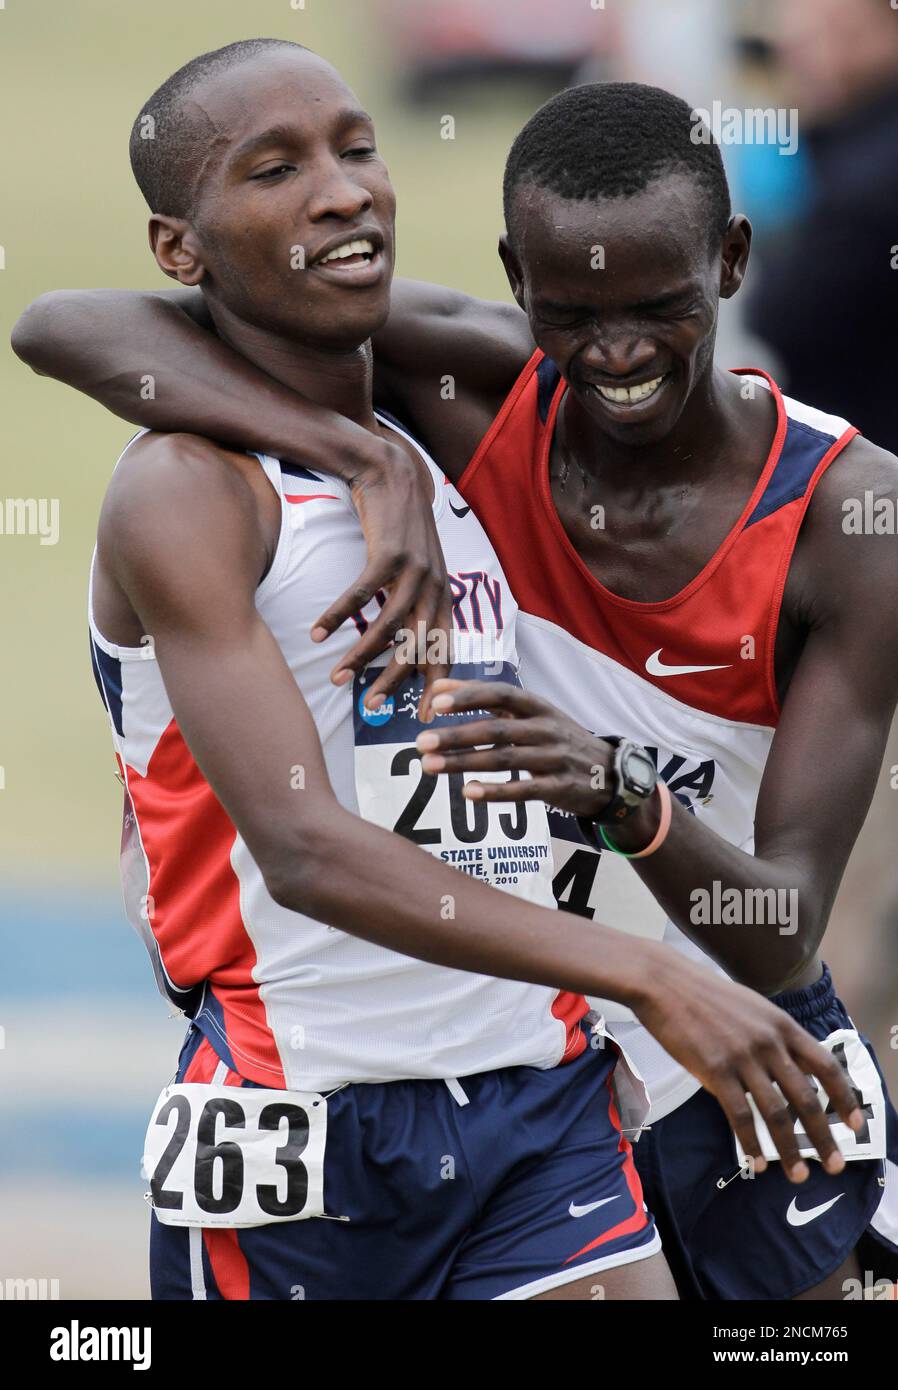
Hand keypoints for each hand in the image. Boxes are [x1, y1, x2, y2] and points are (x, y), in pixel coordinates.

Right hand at [310, 438, 452, 720]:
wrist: (392, 473)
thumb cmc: (399, 526)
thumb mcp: (416, 568)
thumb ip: (414, 602)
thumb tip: (401, 640)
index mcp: (443, 595)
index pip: (445, 650)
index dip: (437, 686)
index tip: (425, 719)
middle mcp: (435, 586)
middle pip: (418, 646)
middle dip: (394, 681)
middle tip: (372, 708)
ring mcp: (415, 570)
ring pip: (389, 626)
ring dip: (361, 654)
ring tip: (337, 676)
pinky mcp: (389, 553)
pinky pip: (362, 594)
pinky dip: (339, 615)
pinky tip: (318, 632)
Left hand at [416, 678, 613, 813]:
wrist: (611, 774)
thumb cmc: (558, 739)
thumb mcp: (531, 714)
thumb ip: (486, 701)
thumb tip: (438, 687)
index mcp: (538, 706)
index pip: (501, 694)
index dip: (469, 696)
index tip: (436, 701)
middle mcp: (547, 728)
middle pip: (496, 730)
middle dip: (456, 736)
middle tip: (421, 742)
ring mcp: (555, 758)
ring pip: (505, 759)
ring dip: (464, 763)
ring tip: (429, 767)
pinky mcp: (559, 788)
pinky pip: (524, 790)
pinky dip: (496, 792)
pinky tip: (468, 793)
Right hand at [631, 949, 864, 1182]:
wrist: (664, 983)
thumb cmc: (705, 995)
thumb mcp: (753, 1008)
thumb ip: (776, 1037)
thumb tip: (793, 1070)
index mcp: (782, 1025)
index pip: (826, 1065)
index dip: (845, 1098)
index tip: (855, 1124)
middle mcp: (769, 1042)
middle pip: (807, 1098)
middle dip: (824, 1137)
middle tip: (835, 1164)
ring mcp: (742, 1057)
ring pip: (777, 1114)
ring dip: (790, 1150)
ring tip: (797, 1174)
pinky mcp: (715, 1070)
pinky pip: (740, 1116)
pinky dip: (751, 1144)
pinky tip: (757, 1162)